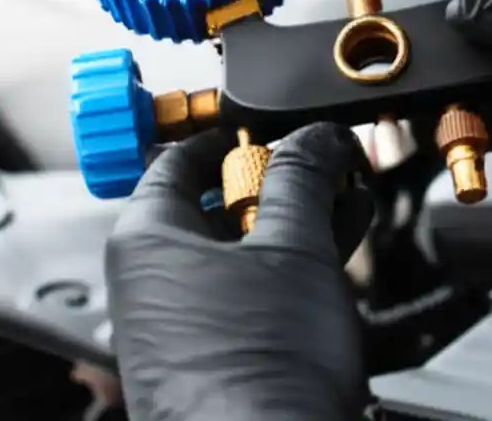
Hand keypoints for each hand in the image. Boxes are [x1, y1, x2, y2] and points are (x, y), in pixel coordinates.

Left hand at [106, 123, 374, 420]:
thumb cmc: (257, 371)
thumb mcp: (293, 248)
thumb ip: (303, 178)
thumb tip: (313, 139)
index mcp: (147, 240)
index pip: (176, 158)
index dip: (230, 131)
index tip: (271, 120)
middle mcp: (154, 281)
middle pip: (213, 202)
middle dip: (277, 178)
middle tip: (323, 160)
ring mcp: (184, 323)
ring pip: (240, 248)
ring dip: (294, 220)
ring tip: (345, 197)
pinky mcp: (217, 355)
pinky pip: (252, 290)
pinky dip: (290, 265)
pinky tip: (337, 247)